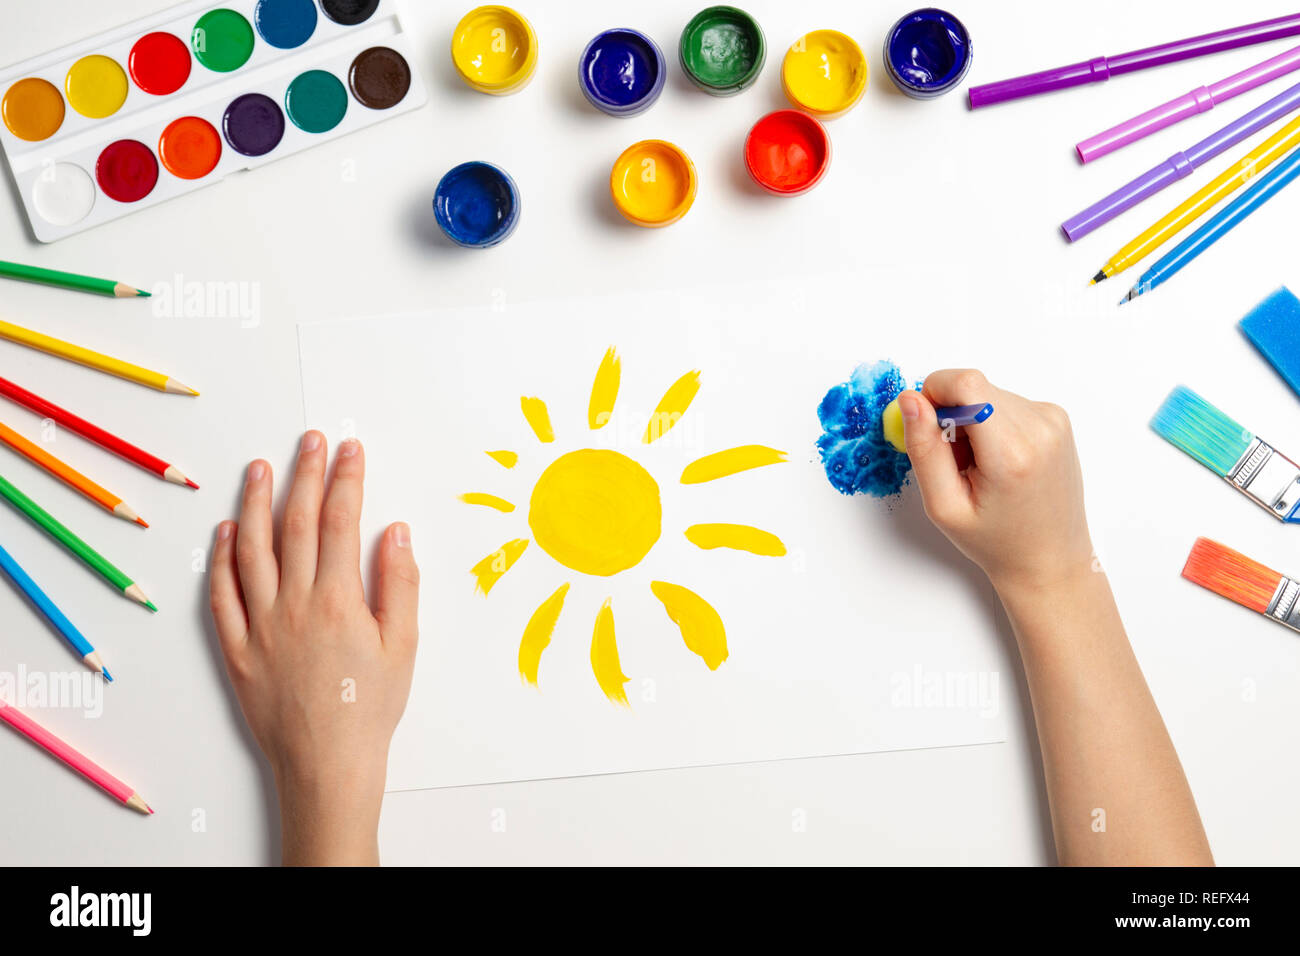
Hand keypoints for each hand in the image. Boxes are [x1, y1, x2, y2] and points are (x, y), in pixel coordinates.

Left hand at [209, 431, 418, 864]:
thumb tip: (395, 533)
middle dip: (305, 474)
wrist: (327, 764)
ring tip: (260, 468)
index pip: (340, 521)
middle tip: (310, 441)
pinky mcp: (236, 648)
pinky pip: (222, 595)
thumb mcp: (403, 646)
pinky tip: (227, 531)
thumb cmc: (370, 708)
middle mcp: (294, 604)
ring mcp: (260, 624)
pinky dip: (221, 559)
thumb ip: (400, 584)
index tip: (350, 450)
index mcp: (339, 600)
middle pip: (295, 524)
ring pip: (252, 549)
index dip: (346, 479)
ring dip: (256, 503)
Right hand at [898, 369, 1092, 597]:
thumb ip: (924, 449)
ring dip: (973, 422)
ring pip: (988, 394)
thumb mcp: (944, 505)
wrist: (1049, 558)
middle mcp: (1040, 428)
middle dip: (952, 416)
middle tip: (957, 462)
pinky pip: (1007, 402)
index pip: (966, 383)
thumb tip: (910, 400)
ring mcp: (1053, 420)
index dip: (935, 394)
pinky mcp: (1056, 418)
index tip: (929, 427)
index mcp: (1012, 453)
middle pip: (974, 388)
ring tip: (980, 466)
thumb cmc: (997, 541)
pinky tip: (997, 460)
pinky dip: (992, 424)